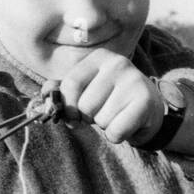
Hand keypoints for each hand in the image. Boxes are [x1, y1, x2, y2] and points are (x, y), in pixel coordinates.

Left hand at [42, 49, 164, 146]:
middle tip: (104, 111)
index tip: (75, 114)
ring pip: (100, 119)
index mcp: (99, 57)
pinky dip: (117, 135)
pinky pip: (115, 131)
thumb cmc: (110, 100)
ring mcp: (133, 80)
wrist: (149, 111)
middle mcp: (117, 63)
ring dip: (105, 125)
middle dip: (89, 117)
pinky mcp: (145, 101)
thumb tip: (44, 94)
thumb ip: (63, 91)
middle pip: (84, 105)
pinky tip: (127, 123)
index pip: (70, 85)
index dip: (68, 106)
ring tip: (117, 115)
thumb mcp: (86, 90)